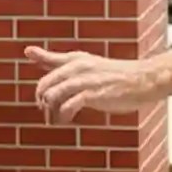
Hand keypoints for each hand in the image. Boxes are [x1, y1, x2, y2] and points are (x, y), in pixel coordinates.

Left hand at [26, 46, 161, 123]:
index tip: (36, 85)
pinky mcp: (94, 94)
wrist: (143, 79)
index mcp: (76, 59)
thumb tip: (28, 51)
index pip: (48, 61)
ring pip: (53, 95)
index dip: (40, 74)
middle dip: (41, 101)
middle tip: (46, 111)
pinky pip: (69, 105)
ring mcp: (85, 80)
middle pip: (45, 84)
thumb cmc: (114, 74)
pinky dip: (63, 115)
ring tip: (56, 119)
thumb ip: (56, 60)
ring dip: (50, 111)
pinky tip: (66, 120)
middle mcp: (78, 67)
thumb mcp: (85, 63)